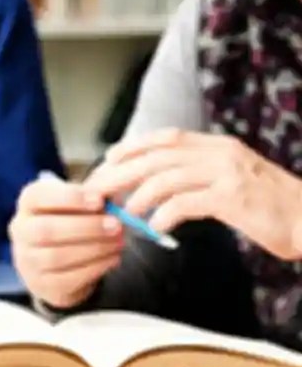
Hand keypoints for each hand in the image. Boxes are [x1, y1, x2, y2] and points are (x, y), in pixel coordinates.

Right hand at [9, 175, 124, 308]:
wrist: (59, 263)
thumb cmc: (73, 223)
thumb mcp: (80, 204)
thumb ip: (95, 195)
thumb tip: (115, 191)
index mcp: (28, 204)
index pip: (38, 196)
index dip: (69, 198)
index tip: (99, 200)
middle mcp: (20, 231)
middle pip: (46, 230)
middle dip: (86, 228)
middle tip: (116, 225)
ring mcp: (26, 261)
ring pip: (56, 257)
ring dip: (94, 249)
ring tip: (118, 243)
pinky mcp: (41, 285)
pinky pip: (67, 279)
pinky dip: (95, 268)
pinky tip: (112, 258)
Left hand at [87, 129, 301, 259]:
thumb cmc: (269, 207)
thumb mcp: (232, 180)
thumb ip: (199, 177)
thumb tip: (156, 187)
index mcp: (218, 146)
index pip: (166, 138)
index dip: (132, 147)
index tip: (108, 161)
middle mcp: (221, 153)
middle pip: (157, 156)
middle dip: (121, 173)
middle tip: (98, 191)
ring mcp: (228, 173)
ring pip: (166, 177)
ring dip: (138, 197)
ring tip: (124, 215)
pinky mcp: (233, 197)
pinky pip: (185, 203)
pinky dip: (163, 215)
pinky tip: (156, 228)